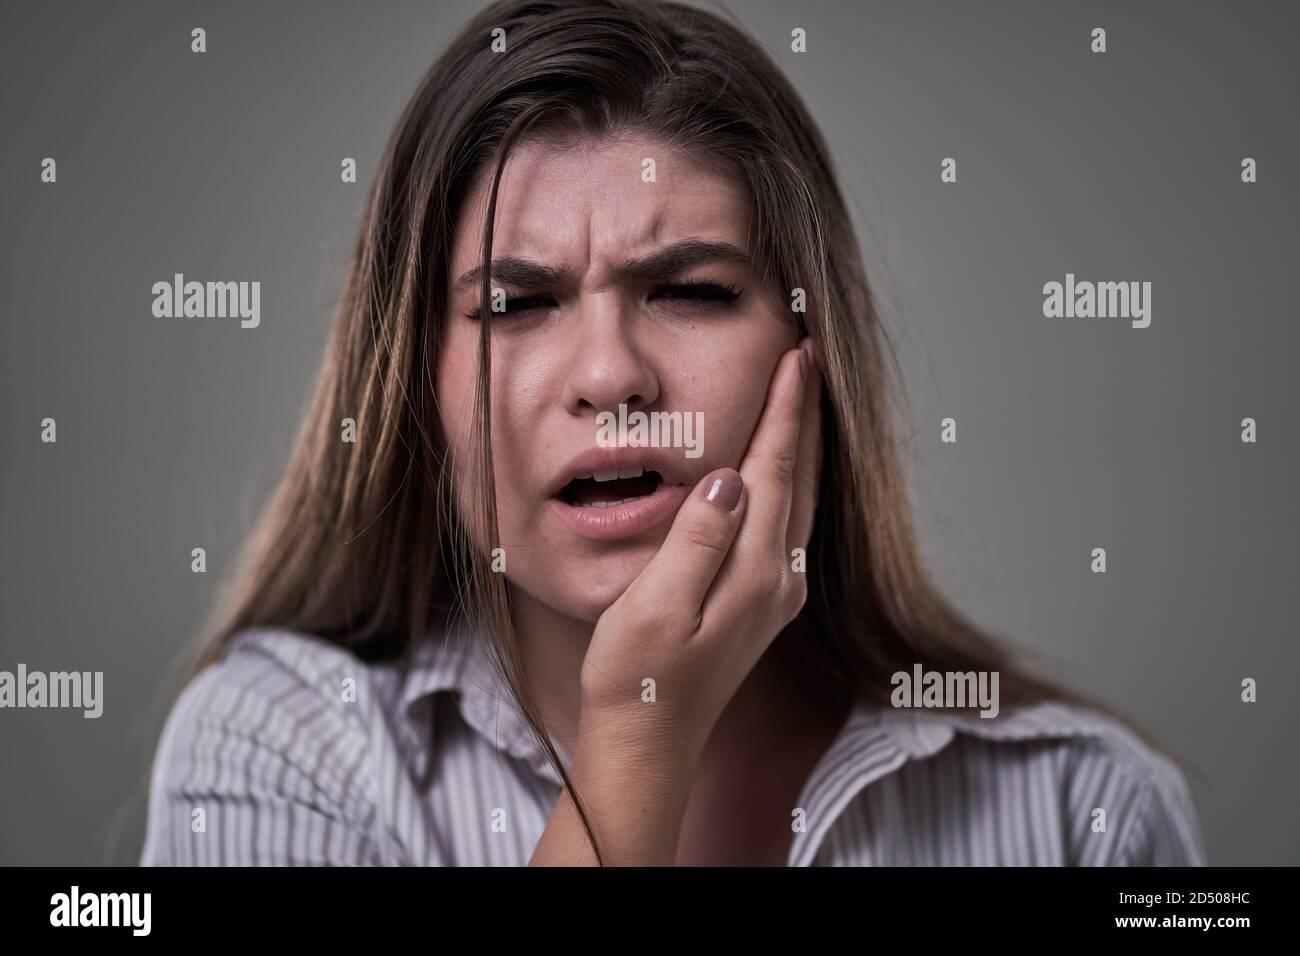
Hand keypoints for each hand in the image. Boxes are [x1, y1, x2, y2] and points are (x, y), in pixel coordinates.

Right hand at [577, 337, 822, 763]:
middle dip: (805, 414)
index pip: (775, 469)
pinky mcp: (761, 604)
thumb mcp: (657, 607)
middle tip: (807, 355)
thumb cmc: (638, 677)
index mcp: (754, 572)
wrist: (648, 743)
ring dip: (802, 444)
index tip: (797, 355)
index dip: (786, 409)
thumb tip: (730, 478)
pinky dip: (790, 480)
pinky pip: (789, 523)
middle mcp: (778, 580)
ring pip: (801, 500)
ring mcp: (775, 594)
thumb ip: (697, 540)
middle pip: (801, 478)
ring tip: (799, 396)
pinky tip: (780, 469)